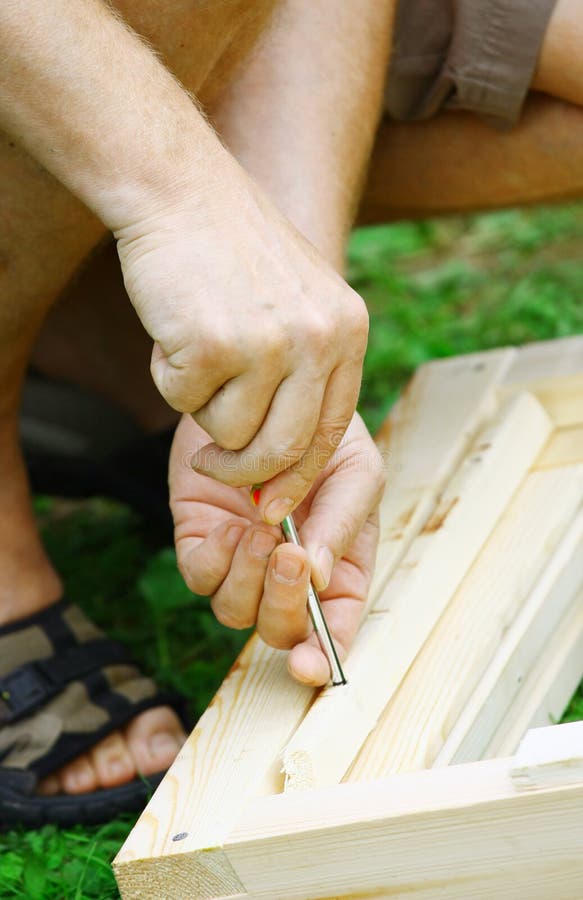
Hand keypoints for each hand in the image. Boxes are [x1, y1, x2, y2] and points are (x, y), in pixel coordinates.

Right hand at [115, 163, 368, 523]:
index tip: (272, 506)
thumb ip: (301, 373)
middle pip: (283, 451)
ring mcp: (270, 343)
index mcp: (347, 331)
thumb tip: (280, 462)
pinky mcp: (216, 345)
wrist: (179, 189)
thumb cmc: (229, 251)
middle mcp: (320, 339)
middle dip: (241, 471)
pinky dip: (167, 377)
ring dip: (199, 405)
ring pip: (229, 433)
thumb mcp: (296, 302)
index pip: (332, 432)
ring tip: (194, 345)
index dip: (299, 477)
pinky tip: (172, 327)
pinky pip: (183, 404)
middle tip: (208, 465)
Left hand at [170, 411, 384, 684]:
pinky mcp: (202, 542)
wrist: (264, 390)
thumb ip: (344, 522)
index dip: (324, 659)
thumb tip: (320, 577)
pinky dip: (215, 559)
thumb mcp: (356, 470)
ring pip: (236, 612)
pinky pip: (200, 578)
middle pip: (280, 630)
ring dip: (248, 578)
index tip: (310, 668)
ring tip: (260, 527)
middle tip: (288, 552)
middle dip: (284, 604)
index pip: (333, 631)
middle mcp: (288, 577)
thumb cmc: (325, 433)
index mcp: (339, 568)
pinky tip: (230, 524)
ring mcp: (242, 563)